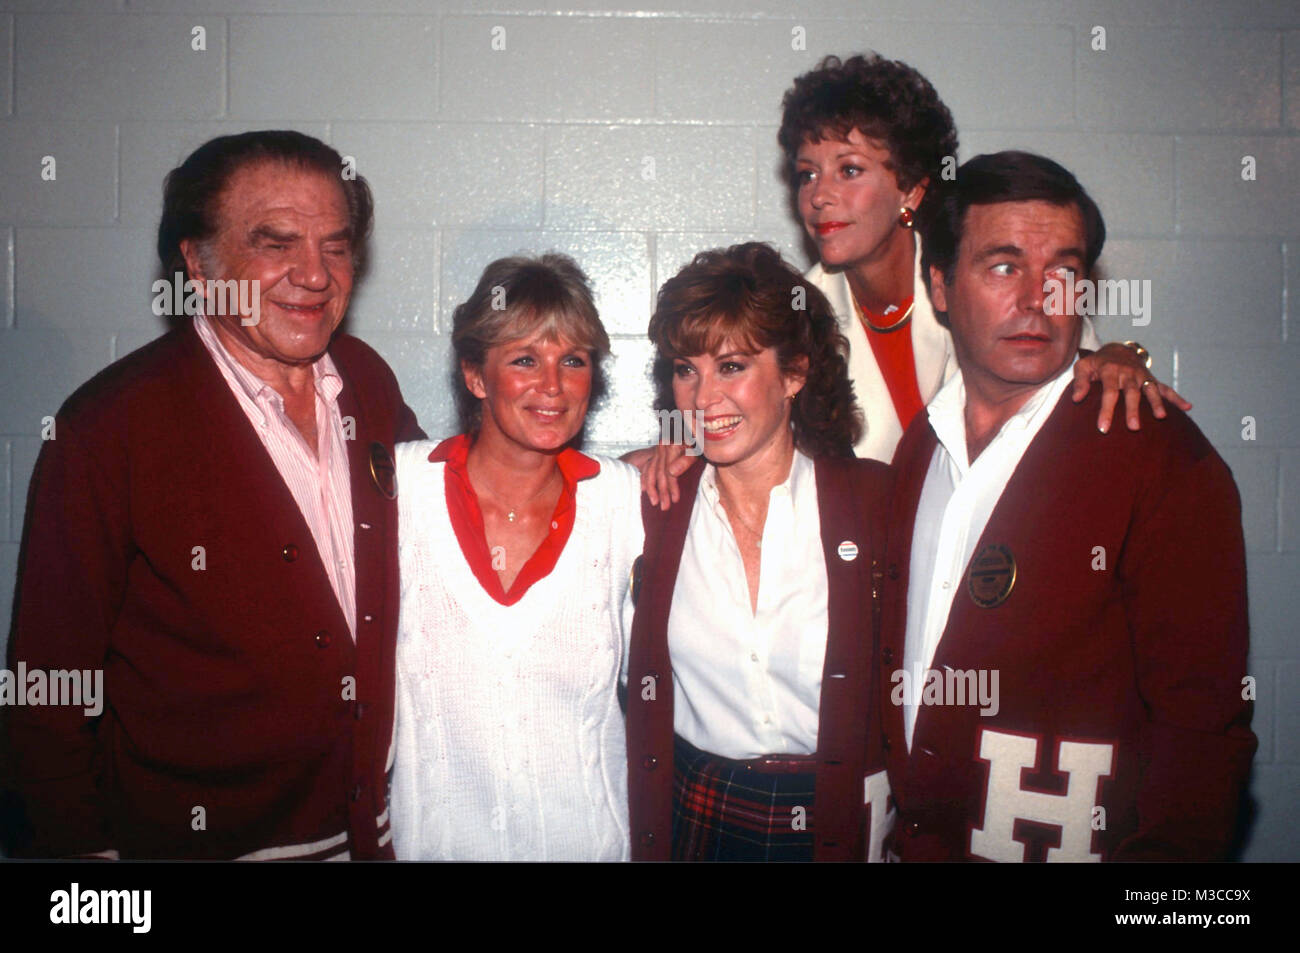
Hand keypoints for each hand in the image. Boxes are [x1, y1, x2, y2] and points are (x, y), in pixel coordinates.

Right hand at [621, 442, 695, 508]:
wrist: (698, 426)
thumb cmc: (700, 439)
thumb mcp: (698, 448)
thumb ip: (686, 460)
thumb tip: (672, 472)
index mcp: (671, 445)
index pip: (668, 472)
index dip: (671, 487)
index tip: (674, 500)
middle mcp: (662, 447)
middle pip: (659, 473)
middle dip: (661, 492)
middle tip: (664, 507)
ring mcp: (659, 448)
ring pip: (651, 470)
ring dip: (651, 488)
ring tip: (654, 502)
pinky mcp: (658, 450)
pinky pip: (647, 465)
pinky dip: (644, 477)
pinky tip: (643, 489)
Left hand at [1071, 343, 1191, 432]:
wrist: (1118, 349)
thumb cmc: (1097, 363)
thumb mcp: (1084, 366)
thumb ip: (1080, 381)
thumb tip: (1076, 399)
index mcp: (1111, 371)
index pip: (1109, 393)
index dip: (1106, 410)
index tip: (1103, 428)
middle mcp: (1129, 374)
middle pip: (1132, 393)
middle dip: (1133, 410)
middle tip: (1134, 428)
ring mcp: (1142, 376)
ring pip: (1151, 390)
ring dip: (1156, 403)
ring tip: (1161, 417)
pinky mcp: (1152, 380)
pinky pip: (1166, 389)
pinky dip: (1177, 398)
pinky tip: (1188, 407)